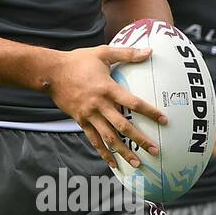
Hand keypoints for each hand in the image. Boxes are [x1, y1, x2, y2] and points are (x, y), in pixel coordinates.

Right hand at [45, 45, 167, 167]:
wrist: (50, 73)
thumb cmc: (78, 61)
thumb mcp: (103, 53)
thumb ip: (127, 53)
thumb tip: (150, 51)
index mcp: (108, 88)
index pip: (133, 103)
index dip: (150, 112)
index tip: (164, 121)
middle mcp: (99, 105)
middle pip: (123, 126)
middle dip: (140, 140)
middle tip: (155, 151)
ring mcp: (89, 116)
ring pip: (109, 138)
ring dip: (124, 152)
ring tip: (137, 164)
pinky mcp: (81, 121)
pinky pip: (94, 140)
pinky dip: (104, 153)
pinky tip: (114, 163)